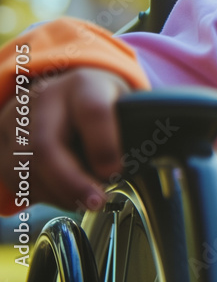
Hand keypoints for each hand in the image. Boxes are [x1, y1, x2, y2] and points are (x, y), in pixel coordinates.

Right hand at [0, 67, 129, 210]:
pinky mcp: (1, 139)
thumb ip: (131, 132)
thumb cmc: (103, 103)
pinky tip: (62, 194)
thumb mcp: (125, 107)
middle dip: (71, 183)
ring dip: (56, 193)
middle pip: (45, 146)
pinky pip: (13, 176)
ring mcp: (17, 117)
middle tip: (96, 202)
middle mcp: (45, 97)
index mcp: (84, 85)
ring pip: (25, 166)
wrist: (68, 90)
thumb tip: (129, 170)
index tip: (116, 171)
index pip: (92, 112)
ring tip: (83, 200)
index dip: (104, 146)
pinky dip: (39, 193)